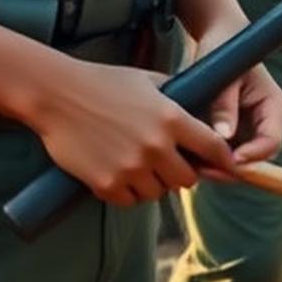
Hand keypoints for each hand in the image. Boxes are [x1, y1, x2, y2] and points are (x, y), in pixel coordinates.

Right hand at [27, 57, 236, 206]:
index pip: (213, 148)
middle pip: (188, 179)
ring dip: (153, 184)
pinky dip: (127, 193)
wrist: (56, 95)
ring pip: (158, 193)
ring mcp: (130, 167)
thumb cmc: (102, 82)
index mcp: (171, 118)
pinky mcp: (106, 184)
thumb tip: (201, 106)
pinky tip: (119, 175)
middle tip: (168, 165)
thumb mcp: (148, 80)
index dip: (222, 159)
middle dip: (182, 173)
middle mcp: (155, 146)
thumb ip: (177, 96)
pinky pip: (129, 201)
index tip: (226, 165)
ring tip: (139, 167)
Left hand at [188, 18, 281, 168]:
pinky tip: (189, 156)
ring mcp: (249, 127)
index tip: (229, 161)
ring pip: (239, 158)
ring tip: (192, 164)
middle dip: (231, 167)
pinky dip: (209, 156)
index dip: (252, 157)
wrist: (219, 35)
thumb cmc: (224, 48)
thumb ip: (224, 105)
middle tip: (203, 170)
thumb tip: (224, 136)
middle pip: (256, 157)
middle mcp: (265, 120)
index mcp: (273, 105)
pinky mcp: (233, 129)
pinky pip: (224, 151)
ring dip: (218, 165)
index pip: (271, 142)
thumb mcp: (223, 75)